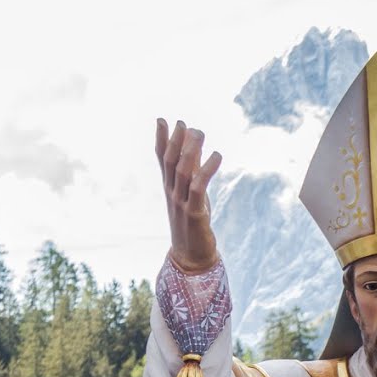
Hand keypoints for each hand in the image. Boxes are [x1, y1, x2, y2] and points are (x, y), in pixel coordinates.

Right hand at [155, 118, 222, 272]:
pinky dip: (206, 170)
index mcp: (169, 188)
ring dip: (190, 151)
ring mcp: (181, 204)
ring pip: (182, 172)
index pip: (161, 160)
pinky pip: (198, 188)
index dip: (160, 139)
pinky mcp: (195, 213)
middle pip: (170, 162)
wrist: (192, 257)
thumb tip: (194, 146)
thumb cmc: (193, 223)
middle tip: (183, 123)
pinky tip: (217, 156)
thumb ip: (192, 171)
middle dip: (175, 140)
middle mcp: (172, 194)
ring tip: (199, 133)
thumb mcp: (191, 194)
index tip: (161, 120)